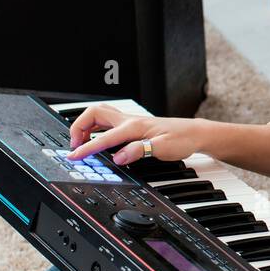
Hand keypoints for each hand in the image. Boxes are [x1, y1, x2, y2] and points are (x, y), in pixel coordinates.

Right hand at [65, 104, 204, 164]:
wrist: (194, 133)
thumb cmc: (182, 139)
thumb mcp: (163, 149)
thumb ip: (139, 151)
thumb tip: (118, 157)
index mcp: (133, 127)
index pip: (104, 137)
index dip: (87, 148)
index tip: (75, 157)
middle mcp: (129, 120)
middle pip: (94, 114)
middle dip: (78, 127)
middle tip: (75, 146)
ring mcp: (130, 121)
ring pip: (99, 115)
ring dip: (86, 125)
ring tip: (81, 142)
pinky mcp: (133, 125)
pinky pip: (108, 122)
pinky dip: (96, 128)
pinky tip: (98, 138)